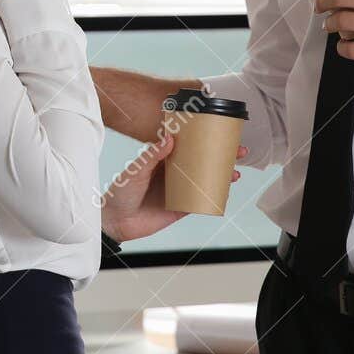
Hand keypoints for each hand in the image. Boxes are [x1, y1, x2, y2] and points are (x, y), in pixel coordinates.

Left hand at [101, 136, 245, 242]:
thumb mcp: (135, 171)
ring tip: (236, 172)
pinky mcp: (181, 209)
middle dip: (222, 156)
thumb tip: (169, 139)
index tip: (220, 131)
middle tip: (239, 151)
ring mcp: (179, 191)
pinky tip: (225, 192)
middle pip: (203, 162)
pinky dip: (214, 197)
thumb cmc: (120, 193)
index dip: (204, 138)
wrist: (114, 222)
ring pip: (206, 181)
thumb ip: (151, 156)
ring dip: (222, 176)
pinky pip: (201, 202)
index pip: (188, 146)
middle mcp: (174, 174)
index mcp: (164, 160)